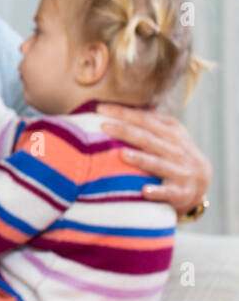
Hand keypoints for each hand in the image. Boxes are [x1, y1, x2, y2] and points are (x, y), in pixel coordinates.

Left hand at [96, 103, 211, 215]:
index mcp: (173, 133)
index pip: (145, 120)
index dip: (124, 113)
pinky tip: (144, 191)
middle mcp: (177, 151)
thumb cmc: (175, 154)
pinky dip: (157, 192)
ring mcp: (181, 172)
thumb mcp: (170, 134)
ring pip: (158, 164)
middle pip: (148, 139)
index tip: (99, 108)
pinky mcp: (181, 192)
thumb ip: (150, 121)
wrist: (201, 183)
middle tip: (103, 126)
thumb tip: (118, 107)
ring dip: (141, 159)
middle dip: (126, 131)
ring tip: (122, 154)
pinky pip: (167, 192)